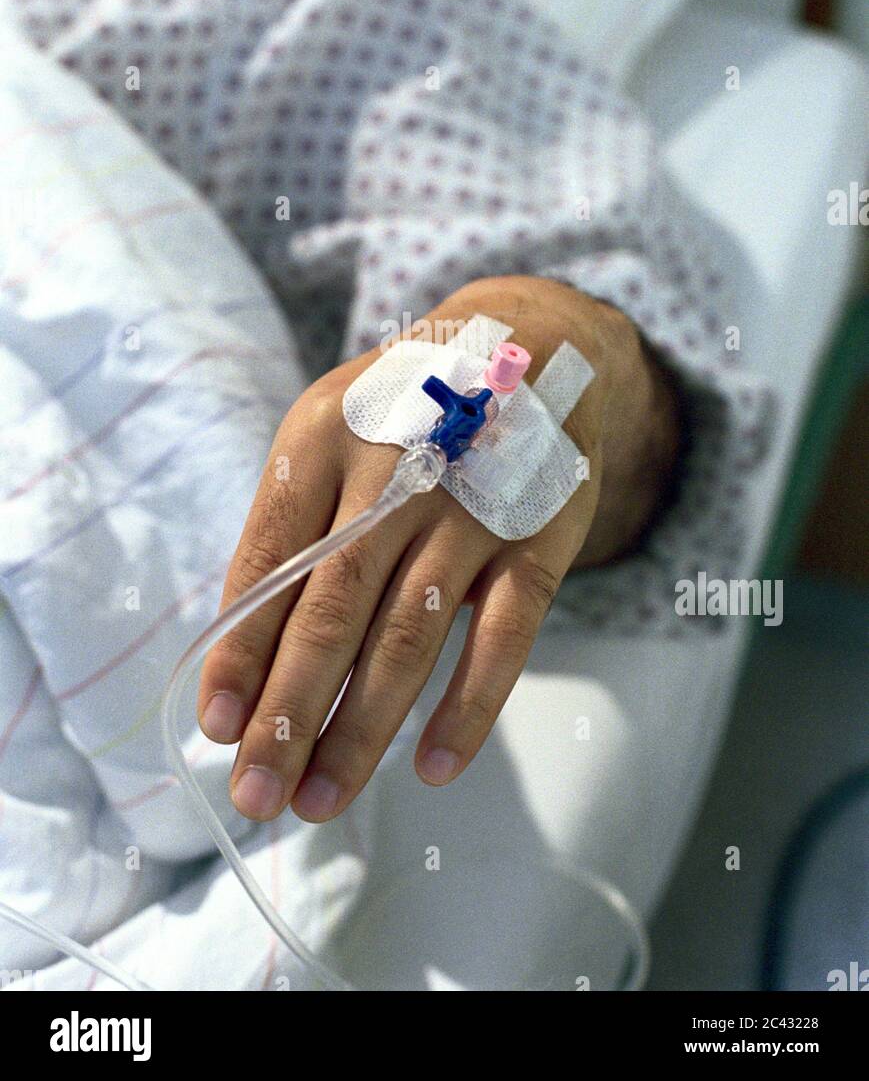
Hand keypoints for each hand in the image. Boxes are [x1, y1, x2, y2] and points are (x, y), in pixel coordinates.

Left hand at [197, 275, 678, 822]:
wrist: (530, 348)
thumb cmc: (405, 413)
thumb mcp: (331, 430)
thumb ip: (291, 522)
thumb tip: (242, 651)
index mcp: (322, 440)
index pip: (270, 561)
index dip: (241, 650)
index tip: (216, 727)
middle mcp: (395, 471)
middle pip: (331, 611)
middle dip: (289, 712)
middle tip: (256, 793)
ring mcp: (471, 508)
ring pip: (408, 636)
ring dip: (361, 728)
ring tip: (321, 800)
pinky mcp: (537, 540)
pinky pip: (504, 637)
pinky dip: (469, 707)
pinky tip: (433, 767)